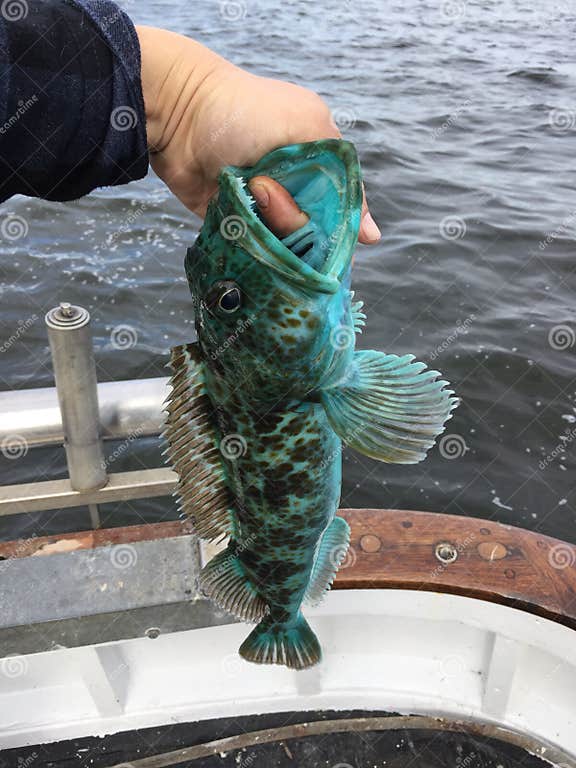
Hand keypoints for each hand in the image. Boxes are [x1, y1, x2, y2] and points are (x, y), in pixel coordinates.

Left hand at [136, 26, 380, 243]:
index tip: (342, 250)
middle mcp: (292, 190)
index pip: (342, 211)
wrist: (178, 115)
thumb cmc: (245, 112)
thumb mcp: (306, 126)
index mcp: (316, 165)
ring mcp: (263, 209)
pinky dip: (252, 247)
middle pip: (313, 234)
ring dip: (274, 232)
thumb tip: (371, 235)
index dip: (342, 231)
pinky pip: (253, 251)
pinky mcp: (235, 225)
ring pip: (284, 246)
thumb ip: (342, 176)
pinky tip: (247, 230)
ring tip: (255, 199)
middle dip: (301, 226)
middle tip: (276, 198)